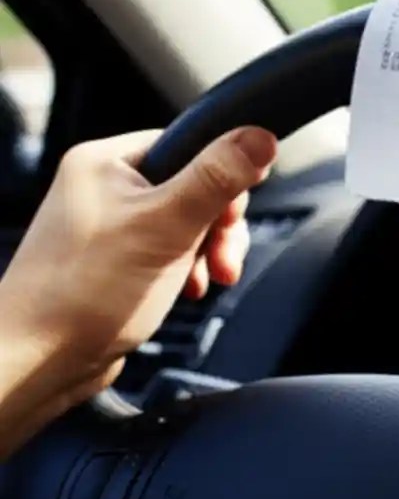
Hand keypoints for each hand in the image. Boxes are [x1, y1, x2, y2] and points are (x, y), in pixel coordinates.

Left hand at [0, 127, 275, 456]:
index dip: (222, 180)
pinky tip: (186, 289)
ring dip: (207, 251)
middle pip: (195, 185)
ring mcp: (111, 225)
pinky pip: (172, 250)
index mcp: (106, 161)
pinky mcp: (119, 259)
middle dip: (219, 226)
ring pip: (188, 222)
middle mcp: (105, 187)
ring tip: (205, 279)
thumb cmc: (84, 294)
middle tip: (221, 257)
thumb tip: (259, 138)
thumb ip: (216, 179)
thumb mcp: (167, 226)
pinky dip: (188, 269)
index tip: (229, 215)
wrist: (39, 361)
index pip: (189, 144)